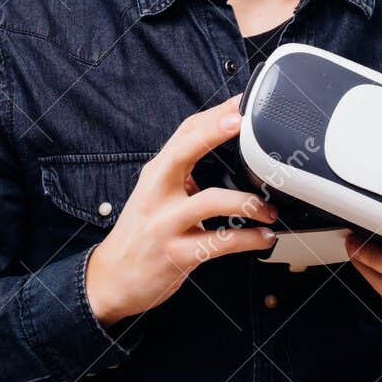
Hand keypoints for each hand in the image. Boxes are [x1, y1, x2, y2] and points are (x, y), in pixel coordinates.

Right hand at [85, 94, 277, 324]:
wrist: (111, 278)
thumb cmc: (139, 235)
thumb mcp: (155, 196)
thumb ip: (183, 175)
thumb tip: (220, 158)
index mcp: (156, 176)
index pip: (183, 134)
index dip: (212, 115)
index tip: (239, 102)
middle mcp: (157, 194)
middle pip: (184, 151)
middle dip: (214, 133)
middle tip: (244, 123)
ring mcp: (166, 223)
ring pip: (211, 202)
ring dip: (248, 203)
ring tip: (269, 209)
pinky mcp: (177, 254)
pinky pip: (219, 243)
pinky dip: (248, 239)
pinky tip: (263, 237)